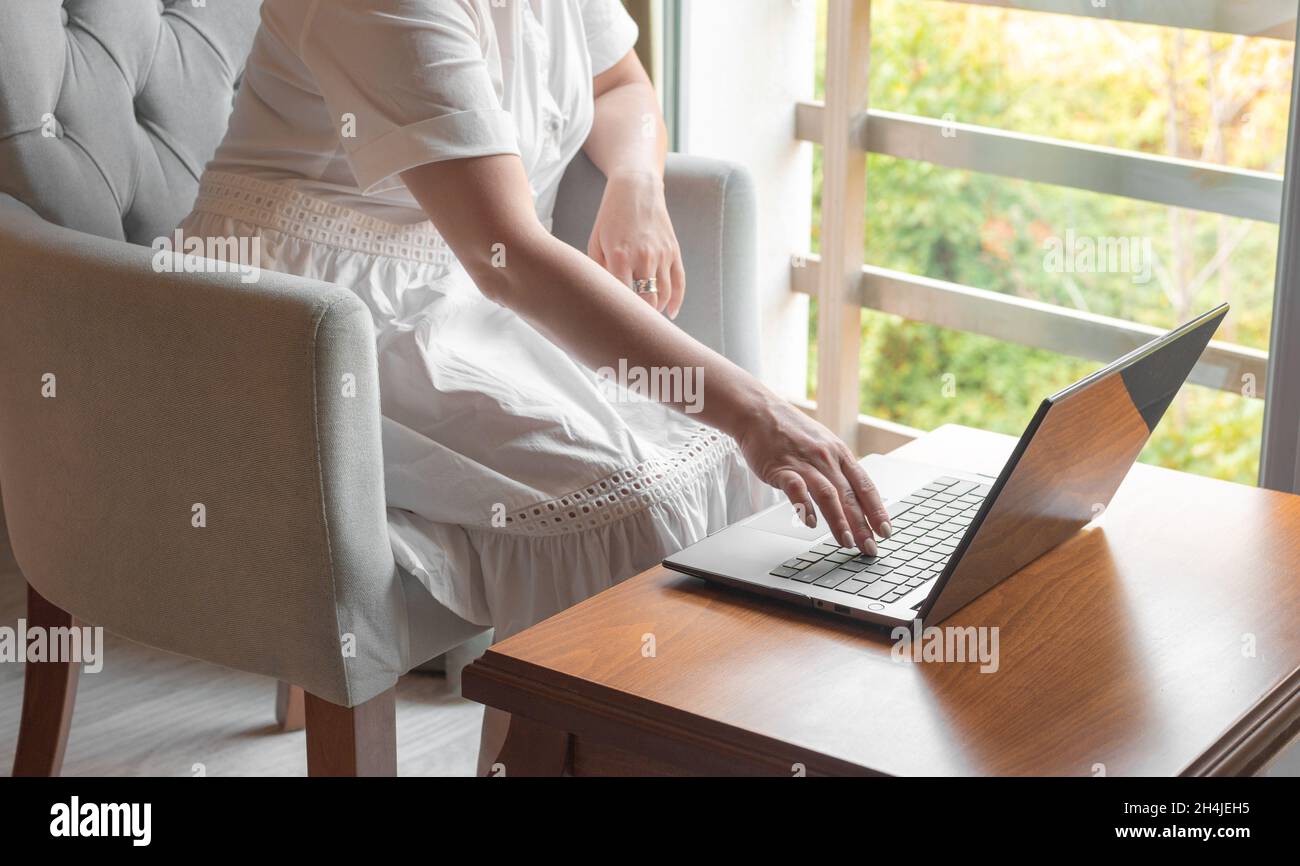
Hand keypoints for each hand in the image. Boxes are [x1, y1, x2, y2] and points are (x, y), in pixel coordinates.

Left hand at [587, 170, 685, 318]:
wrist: (636, 189)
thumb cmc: (610, 218)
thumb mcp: (595, 242)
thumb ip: (598, 271)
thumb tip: (606, 296)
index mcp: (619, 256)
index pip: (622, 297)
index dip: (620, 314)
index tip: (615, 325)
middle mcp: (643, 257)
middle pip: (647, 300)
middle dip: (642, 317)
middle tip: (633, 327)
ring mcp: (661, 254)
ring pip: (664, 294)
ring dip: (657, 309)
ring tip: (648, 319)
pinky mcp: (673, 251)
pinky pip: (679, 282)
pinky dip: (676, 301)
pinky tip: (670, 313)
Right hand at [736, 397, 891, 554]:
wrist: (759, 412)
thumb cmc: (791, 432)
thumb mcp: (823, 445)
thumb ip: (837, 469)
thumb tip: (854, 497)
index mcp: (840, 454)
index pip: (865, 486)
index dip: (877, 510)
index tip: (885, 531)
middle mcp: (826, 458)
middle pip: (850, 495)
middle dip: (863, 524)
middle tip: (870, 547)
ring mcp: (804, 462)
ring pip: (828, 494)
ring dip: (840, 520)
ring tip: (846, 542)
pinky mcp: (781, 468)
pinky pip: (796, 489)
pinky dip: (805, 507)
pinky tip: (810, 523)